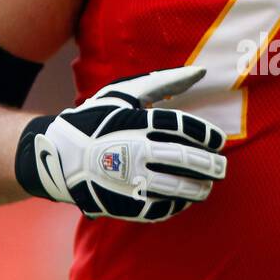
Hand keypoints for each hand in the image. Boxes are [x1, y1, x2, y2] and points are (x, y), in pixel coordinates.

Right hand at [16, 66, 226, 221]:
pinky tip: (184, 200)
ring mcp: (127, 179)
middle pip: (183, 158)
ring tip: (208, 186)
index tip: (218, 141)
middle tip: (221, 167)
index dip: (206, 135)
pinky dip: (175, 205)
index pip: (182, 127)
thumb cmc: (97, 120)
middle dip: (209, 165)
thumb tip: (201, 72)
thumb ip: (163, 82)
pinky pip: (157, 208)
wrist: (58, 156)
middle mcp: (133, 150)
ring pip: (175, 187)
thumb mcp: (124, 94)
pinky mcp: (121, 203)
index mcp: (135, 122)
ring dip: (198, 188)